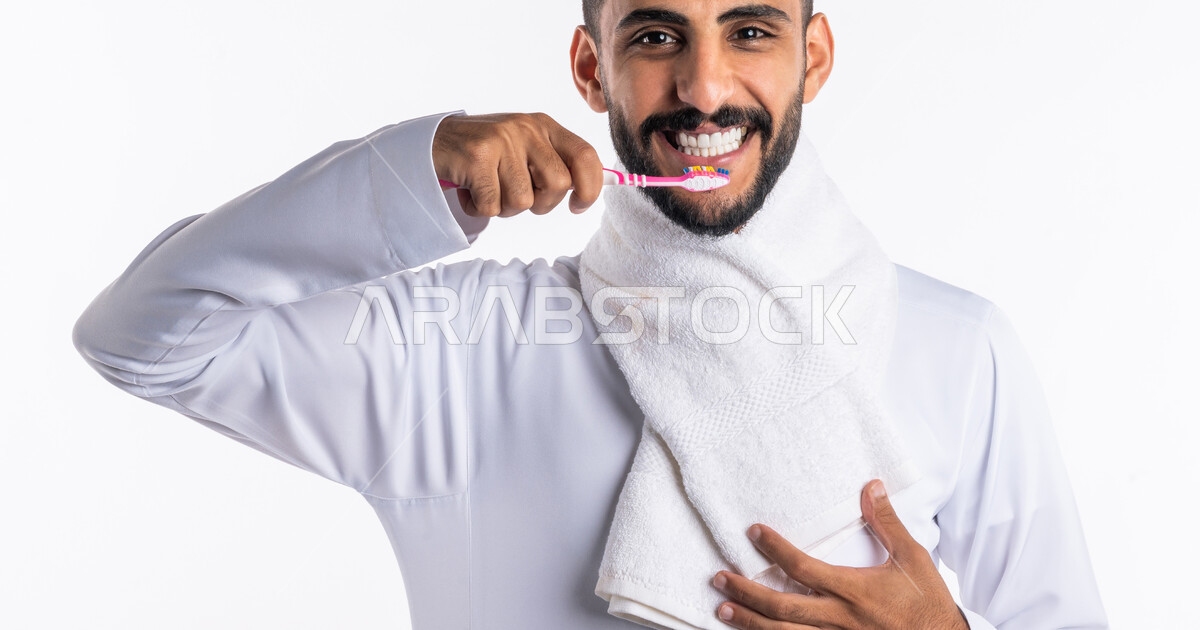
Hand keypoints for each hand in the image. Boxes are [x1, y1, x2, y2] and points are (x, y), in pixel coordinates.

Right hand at [432, 112, 603, 217]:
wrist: (432, 144)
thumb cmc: (484, 156)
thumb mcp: (523, 151)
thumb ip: (554, 165)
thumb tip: (588, 191)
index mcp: (543, 125)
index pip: (585, 155)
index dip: (590, 187)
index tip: (577, 206)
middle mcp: (526, 128)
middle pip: (558, 185)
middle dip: (541, 204)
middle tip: (516, 196)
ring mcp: (501, 140)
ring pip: (523, 201)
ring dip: (504, 208)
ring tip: (487, 190)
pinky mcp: (477, 157)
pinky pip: (492, 206)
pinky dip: (479, 209)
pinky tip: (469, 191)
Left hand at [710, 480, 969, 629]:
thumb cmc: (927, 602)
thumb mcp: (913, 558)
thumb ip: (887, 523)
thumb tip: (871, 486)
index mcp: (853, 591)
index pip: (803, 568)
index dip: (775, 549)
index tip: (753, 532)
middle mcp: (839, 619)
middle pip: (782, 608)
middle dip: (746, 594)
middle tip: (719, 580)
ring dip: (750, 623)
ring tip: (722, 611)